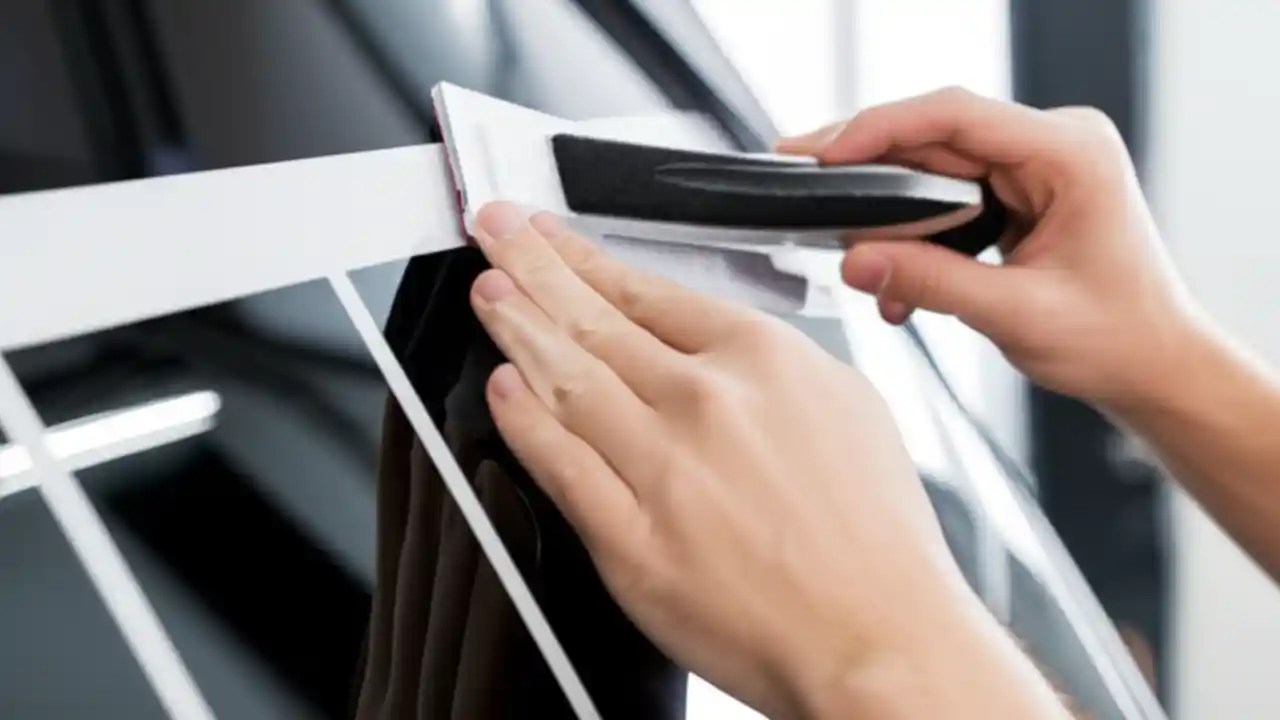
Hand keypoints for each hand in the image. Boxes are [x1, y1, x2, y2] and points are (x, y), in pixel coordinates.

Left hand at [466, 202, 1068, 718]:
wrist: (881, 638)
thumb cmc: (874, 537)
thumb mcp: (847, 406)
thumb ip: (769, 366)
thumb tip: (708, 342)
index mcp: (761, 360)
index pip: (646, 289)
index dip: (582, 258)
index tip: (547, 237)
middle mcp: (707, 403)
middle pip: (594, 320)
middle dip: (530, 267)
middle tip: (493, 236)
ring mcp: (665, 469)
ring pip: (566, 380)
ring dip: (516, 329)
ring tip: (488, 296)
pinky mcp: (633, 540)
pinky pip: (560, 467)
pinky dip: (522, 423)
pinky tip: (502, 391)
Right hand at [779, 87, 1200, 412]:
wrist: (1155, 367)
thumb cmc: (1117, 339)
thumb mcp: (1018, 314)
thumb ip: (932, 283)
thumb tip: (854, 262)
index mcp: (1071, 153)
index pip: (957, 116)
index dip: (881, 128)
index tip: (824, 154)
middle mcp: (1053, 146)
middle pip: (935, 135)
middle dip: (865, 163)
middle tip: (801, 176)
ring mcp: (1035, 168)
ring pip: (933, 166)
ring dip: (884, 206)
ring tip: (837, 235)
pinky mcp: (1019, 194)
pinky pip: (946, 196)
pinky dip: (912, 232)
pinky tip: (892, 276)